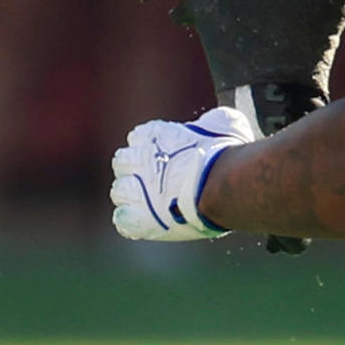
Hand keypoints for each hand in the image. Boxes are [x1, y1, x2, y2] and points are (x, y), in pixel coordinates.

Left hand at [110, 108, 256, 241]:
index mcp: (154, 135)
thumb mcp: (225, 125)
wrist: (220, 187)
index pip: (139, 137)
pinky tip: (148, 221)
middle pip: (122, 163)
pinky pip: (122, 219)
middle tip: (155, 181)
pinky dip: (133, 221)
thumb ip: (212, 122)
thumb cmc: (225, 156)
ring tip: (152, 203)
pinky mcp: (138, 219)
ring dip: (132, 196)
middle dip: (135, 170)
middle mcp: (138, 160)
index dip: (151, 147)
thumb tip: (213, 123)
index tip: (164, 156)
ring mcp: (135, 191)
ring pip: (119, 191)